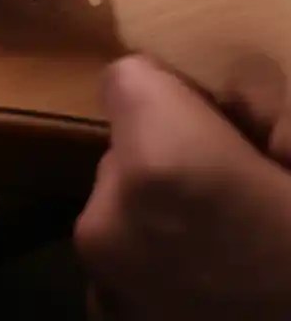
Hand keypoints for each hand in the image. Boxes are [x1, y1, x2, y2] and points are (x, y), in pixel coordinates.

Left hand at [74, 55, 290, 320]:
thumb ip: (273, 109)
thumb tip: (228, 97)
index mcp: (162, 164)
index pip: (127, 79)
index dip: (178, 94)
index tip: (224, 126)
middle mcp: (107, 218)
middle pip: (124, 150)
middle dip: (175, 159)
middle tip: (249, 200)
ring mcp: (102, 281)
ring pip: (121, 210)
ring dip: (164, 217)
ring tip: (239, 257)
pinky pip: (125, 265)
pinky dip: (160, 268)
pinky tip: (218, 295)